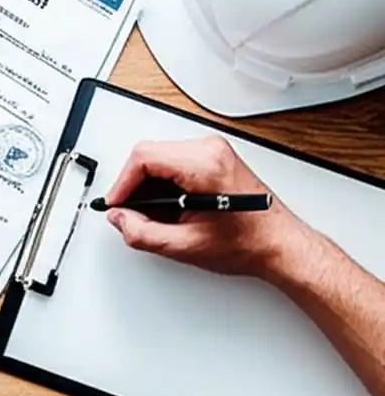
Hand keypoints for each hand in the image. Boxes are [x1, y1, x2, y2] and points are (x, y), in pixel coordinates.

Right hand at [102, 135, 323, 279]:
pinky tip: (168, 206)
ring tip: (153, 214)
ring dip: (148, 185)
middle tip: (130, 212)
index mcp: (204, 165)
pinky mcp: (215, 157)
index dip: (122, 184)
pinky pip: (174, 160)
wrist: (280, 244)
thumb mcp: (187, 246)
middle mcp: (210, 150)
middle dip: (134, 185)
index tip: (116, 203)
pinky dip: (163, 182)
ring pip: (159, 156)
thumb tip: (120, 219)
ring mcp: (214, 151)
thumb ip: (143, 233)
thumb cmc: (250, 242)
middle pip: (149, 154)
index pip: (144, 158)